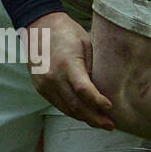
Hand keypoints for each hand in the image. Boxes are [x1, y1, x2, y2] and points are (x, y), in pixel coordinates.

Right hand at [27, 11, 113, 129]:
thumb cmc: (68, 33)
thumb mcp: (86, 45)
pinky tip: (85, 113)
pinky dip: (73, 111)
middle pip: (75, 105)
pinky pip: (59, 104)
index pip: (83, 90)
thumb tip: (103, 91)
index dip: (98, 102)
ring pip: (67, 109)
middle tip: (110, 125)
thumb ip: (92, 69)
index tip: (110, 107)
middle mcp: (53, 77)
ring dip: (84, 118)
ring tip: (100, 122)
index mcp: (67, 63)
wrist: (40, 27)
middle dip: (94, 118)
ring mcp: (44, 84)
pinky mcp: (40, 88)